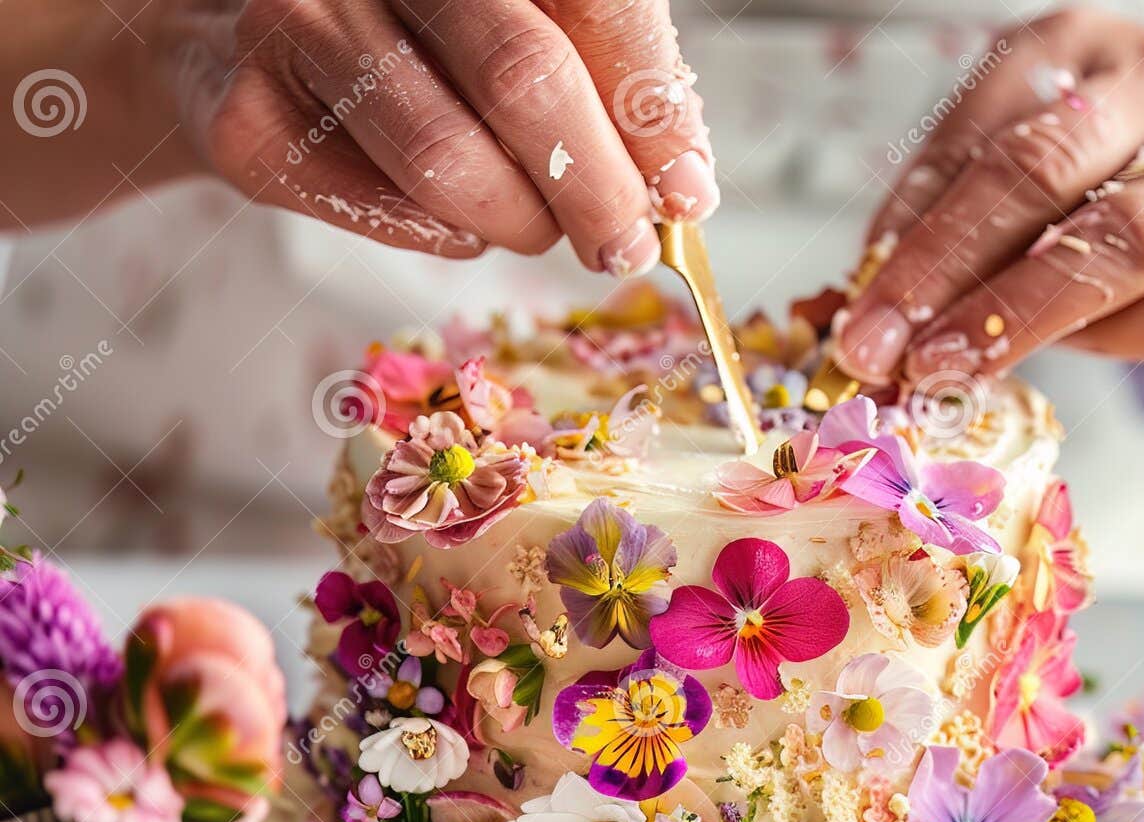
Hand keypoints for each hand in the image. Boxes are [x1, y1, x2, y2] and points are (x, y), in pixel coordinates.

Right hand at [150, 0, 716, 266]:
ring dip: (521, 221)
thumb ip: (597, 81)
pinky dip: (448, 235)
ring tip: (538, 224)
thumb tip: (680, 180)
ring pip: (447, 160)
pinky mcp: (246, 117)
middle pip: (521, 77)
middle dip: (595, 187)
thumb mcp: (513, 30)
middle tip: (625, 244)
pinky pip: (387, 212)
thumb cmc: (407, 44)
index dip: (648, 105)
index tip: (686, 192)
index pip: (591, 2)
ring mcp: (295, 25)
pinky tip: (452, 215)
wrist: (226, 49)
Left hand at [835, 8, 1143, 387]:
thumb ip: (947, 235)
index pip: (974, 138)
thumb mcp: (1022, 197)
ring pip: (1122, 236)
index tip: (857, 319)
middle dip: (946, 271)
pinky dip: (1127, 335)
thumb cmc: (1110, 208)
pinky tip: (1075, 355)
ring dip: (1020, 314)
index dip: (907, 234)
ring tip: (947, 368)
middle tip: (881, 351)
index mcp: (1071, 47)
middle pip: (1039, 171)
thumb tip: (861, 316)